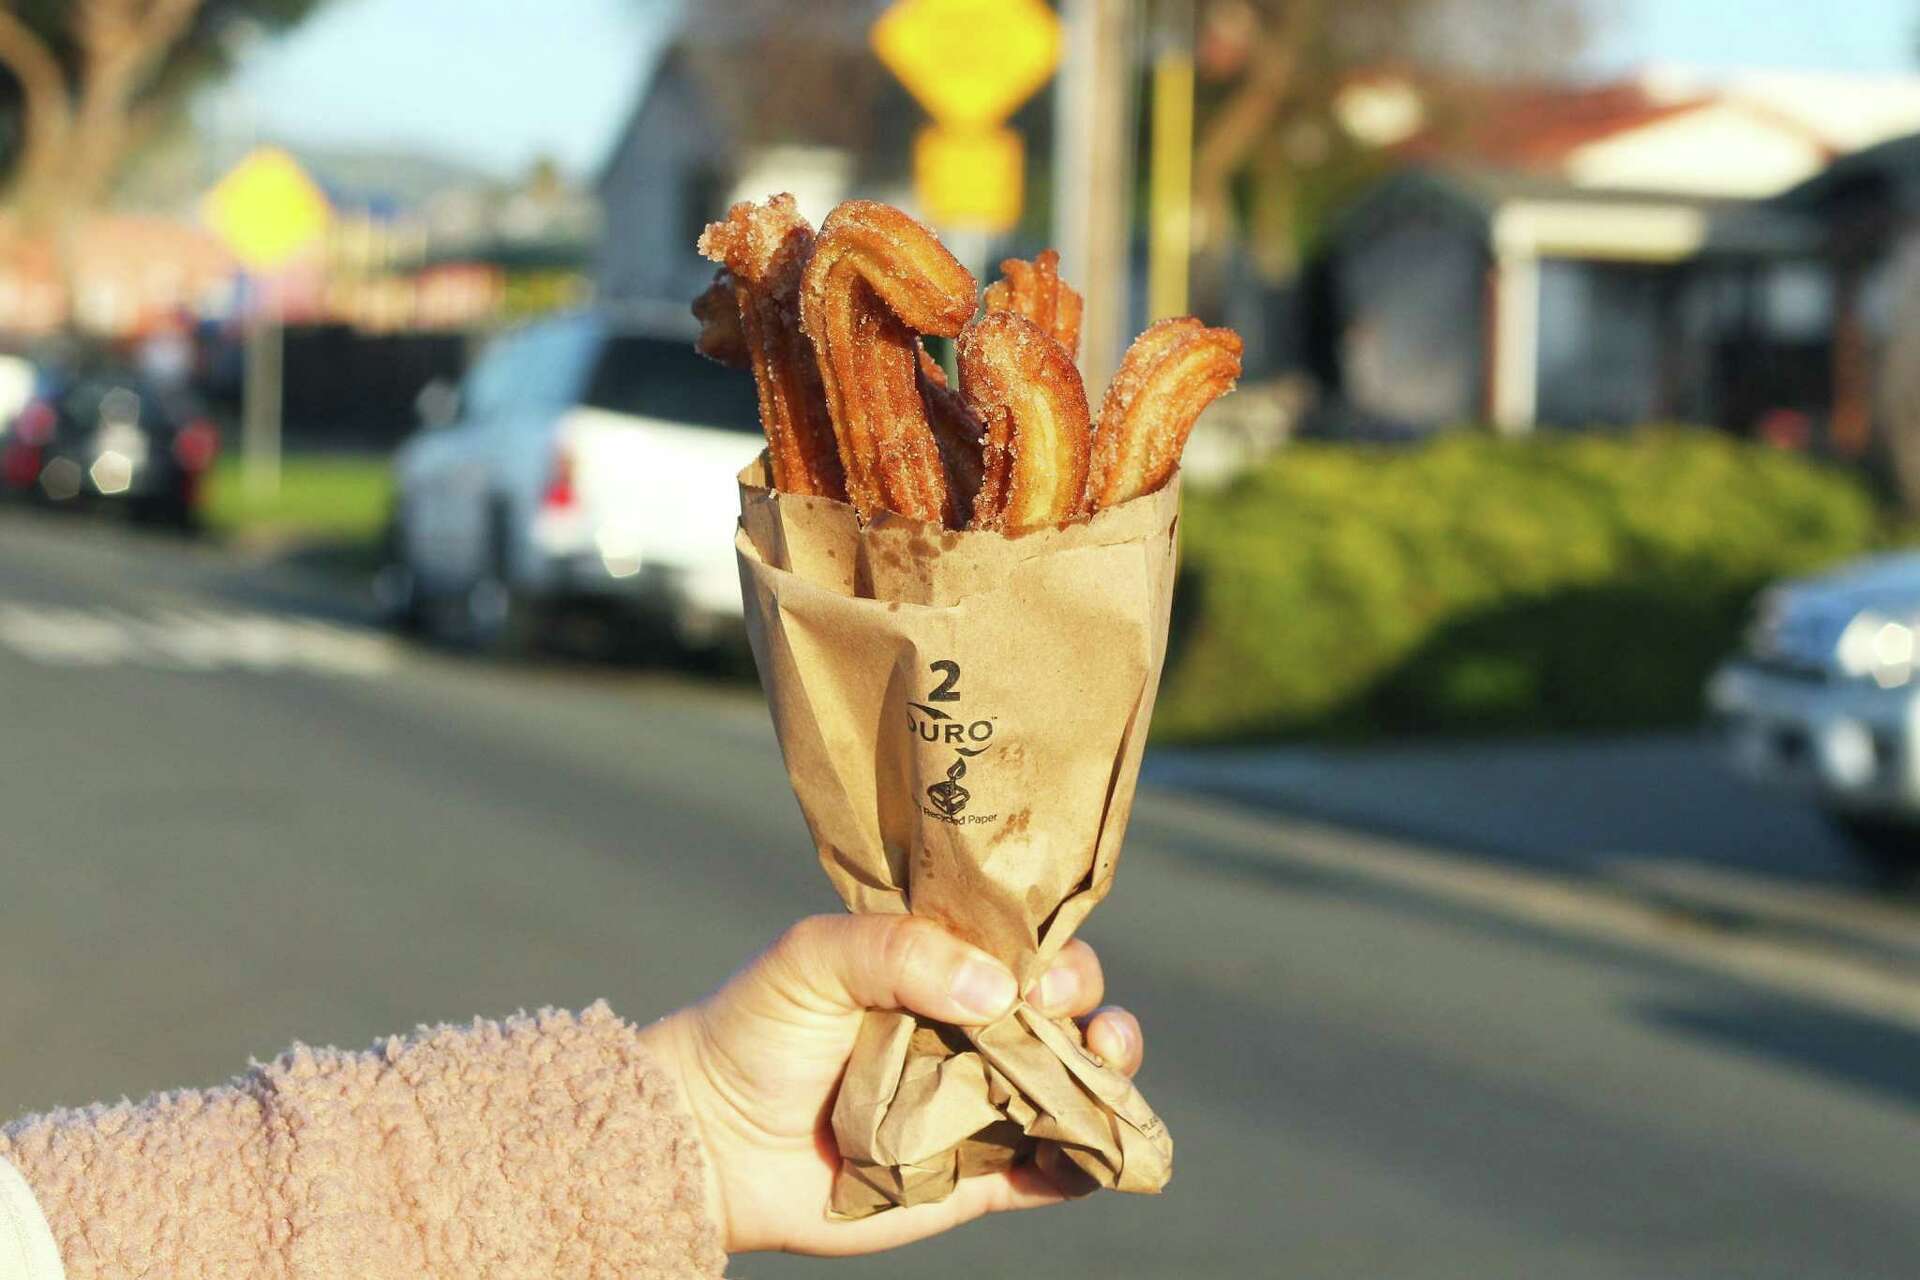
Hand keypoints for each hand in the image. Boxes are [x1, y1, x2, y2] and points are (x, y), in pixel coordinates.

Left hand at [635, 914, 1144, 1255]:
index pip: (1020, 945)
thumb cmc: (753, 1030)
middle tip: (1058, 1011)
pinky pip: (1053, 1173)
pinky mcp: (975, 1178)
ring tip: (1107, 1059)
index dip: (1047, 949)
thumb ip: (899, 952)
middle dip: (1085, 1003)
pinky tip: (1101, 1146)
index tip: (1038, 964)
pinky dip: (1090, 1160)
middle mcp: (969, 1031)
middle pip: (1063, 1010)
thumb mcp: (813, 959)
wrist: (707, 1140)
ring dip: (1109, 1071)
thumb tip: (999, 989)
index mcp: (937, 968)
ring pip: (1074, 1086)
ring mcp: (977, 1105)